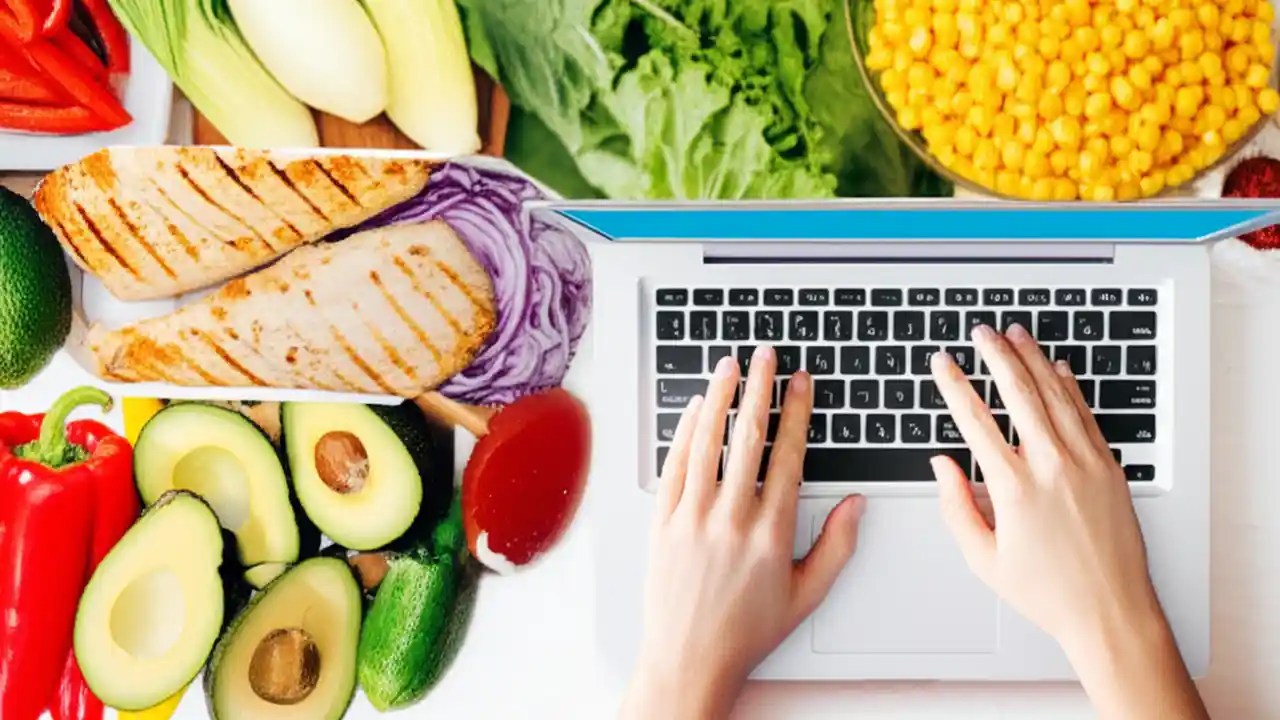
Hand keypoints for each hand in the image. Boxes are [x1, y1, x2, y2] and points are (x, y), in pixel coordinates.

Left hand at [621, 347, 865, 719]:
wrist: (688, 660)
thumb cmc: (746, 632)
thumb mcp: (806, 596)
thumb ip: (836, 547)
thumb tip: (856, 505)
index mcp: (770, 533)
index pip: (787, 455)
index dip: (796, 412)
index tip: (800, 383)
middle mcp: (730, 518)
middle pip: (747, 437)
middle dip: (760, 389)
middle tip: (767, 356)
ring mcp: (691, 517)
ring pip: (706, 442)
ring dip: (719, 397)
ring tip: (729, 365)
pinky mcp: (661, 522)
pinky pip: (674, 466)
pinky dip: (685, 432)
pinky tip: (694, 408)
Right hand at [932, 324, 1206, 718]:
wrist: (1110, 610)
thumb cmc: (1048, 592)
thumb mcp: (983, 559)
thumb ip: (955, 506)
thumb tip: (942, 465)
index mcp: (1013, 488)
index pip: (975, 420)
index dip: (954, 385)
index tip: (943, 364)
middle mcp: (1051, 466)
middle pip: (1018, 393)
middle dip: (996, 355)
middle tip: (981, 333)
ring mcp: (1085, 463)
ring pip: (1054, 395)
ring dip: (1032, 359)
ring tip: (1015, 335)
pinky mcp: (1109, 468)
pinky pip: (1085, 414)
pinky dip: (1069, 386)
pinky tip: (1057, 368)